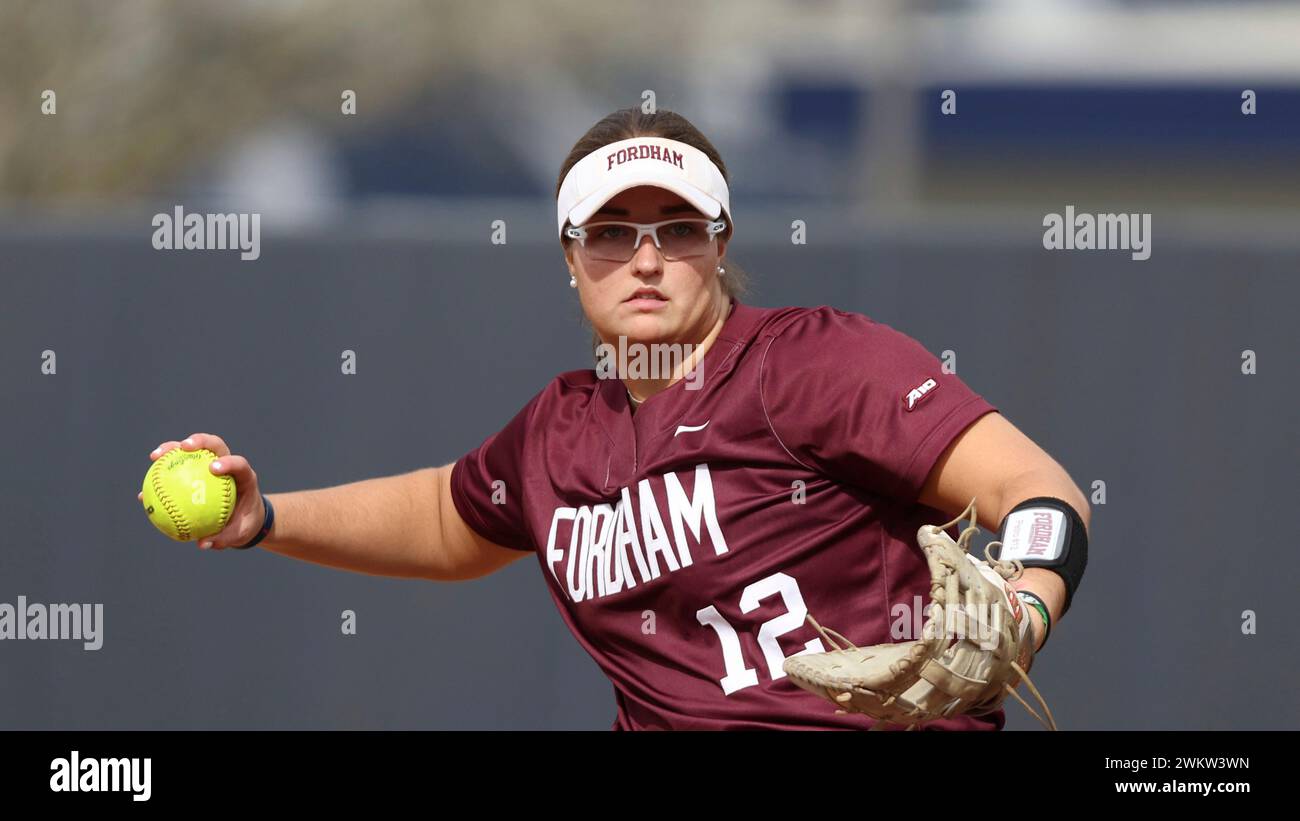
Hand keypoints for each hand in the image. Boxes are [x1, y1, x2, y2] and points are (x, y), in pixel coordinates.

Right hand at [140, 433, 265, 549]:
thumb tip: (202, 544)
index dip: (228, 462)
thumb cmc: (244, 525)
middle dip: (200, 441)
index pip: (239, 464)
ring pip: (194, 451)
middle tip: (183, 447)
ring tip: (154, 457)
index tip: (213, 468)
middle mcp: (229, 466)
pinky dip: (162, 475)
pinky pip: (179, 470)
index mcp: (244, 478)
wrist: (245, 519)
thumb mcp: (239, 534)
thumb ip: (223, 538)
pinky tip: (145, 490)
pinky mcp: (199, 471)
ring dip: (174, 449)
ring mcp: (213, 465)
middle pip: (216, 445)